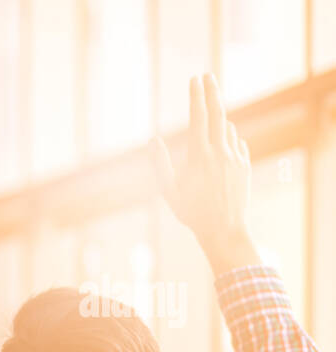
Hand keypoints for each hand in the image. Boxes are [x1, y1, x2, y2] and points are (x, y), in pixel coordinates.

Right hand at [152, 73, 259, 273]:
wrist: (224, 229)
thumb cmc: (191, 212)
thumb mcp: (168, 190)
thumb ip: (160, 163)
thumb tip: (153, 141)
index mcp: (199, 156)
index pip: (198, 117)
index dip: (196, 96)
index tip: (194, 79)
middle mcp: (220, 152)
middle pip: (218, 113)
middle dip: (212, 91)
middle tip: (208, 76)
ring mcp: (235, 157)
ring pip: (228, 128)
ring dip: (218, 120)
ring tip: (209, 121)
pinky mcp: (244, 165)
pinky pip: (236, 143)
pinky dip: (228, 139)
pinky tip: (222, 146)